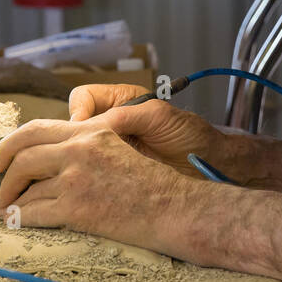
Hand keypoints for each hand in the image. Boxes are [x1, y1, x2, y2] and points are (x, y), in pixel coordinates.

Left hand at [0, 117, 186, 243]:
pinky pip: (32, 213)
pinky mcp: (75, 208)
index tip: (2, 159)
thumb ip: (86, 148)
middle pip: (22, 156)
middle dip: (4, 175)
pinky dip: (20, 219)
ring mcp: (75, 179)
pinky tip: (17, 222)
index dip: (10, 144)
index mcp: (90, 132)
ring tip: (8, 211)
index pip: (35, 128)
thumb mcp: (118, 149)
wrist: (173, 208)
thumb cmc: (152, 185)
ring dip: (12, 202)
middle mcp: (79, 150)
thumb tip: (51, 160)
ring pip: (26, 189)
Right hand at [68, 83, 231, 175]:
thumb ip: (125, 115)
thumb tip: (91, 127)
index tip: (84, 130)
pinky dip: (91, 177)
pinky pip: (91, 172)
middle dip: (73, 140)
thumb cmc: (189, 134)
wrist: (208, 164)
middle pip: (73, 127)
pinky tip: (98, 183)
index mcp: (120, 102)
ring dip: (81, 161)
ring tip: (92, 170)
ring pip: (78, 151)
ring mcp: (110, 149)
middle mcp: (110, 124)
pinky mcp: (112, 172)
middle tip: (83, 155)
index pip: (83, 98)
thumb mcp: (158, 116)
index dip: (78, 113)